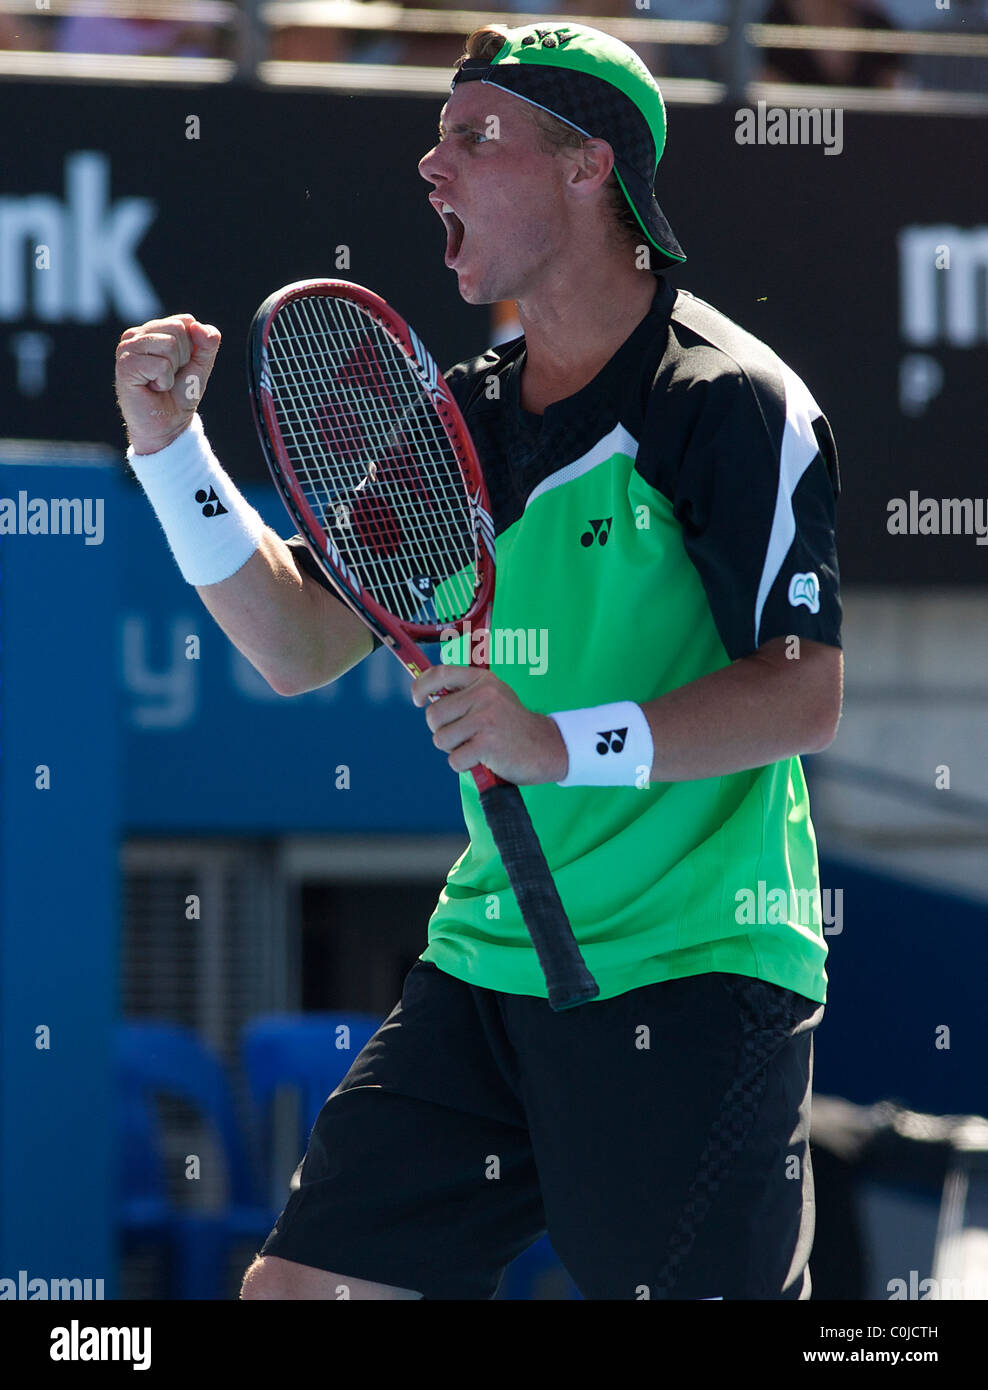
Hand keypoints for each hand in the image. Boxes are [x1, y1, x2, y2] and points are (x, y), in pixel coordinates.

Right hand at [115, 314, 220, 455]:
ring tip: (160, 382)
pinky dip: (164, 381)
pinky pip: (161, 364)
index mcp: (153, 330)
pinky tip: (152, 388)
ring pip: (170, 345)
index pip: (186, 321)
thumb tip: (199, 327)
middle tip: (169, 376)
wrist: (167, 425)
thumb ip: (207, 343)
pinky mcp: (125, 364)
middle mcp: (136, 335)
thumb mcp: (201, 365)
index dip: (192, 348)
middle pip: (178, 330)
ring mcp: (127, 348)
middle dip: (183, 358)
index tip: (181, 366)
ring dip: (173, 371)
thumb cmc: (180, 394)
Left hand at [411, 665, 567, 784]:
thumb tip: (427, 697)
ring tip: (476, 747)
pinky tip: (483, 759)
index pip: (440, 674)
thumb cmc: (513, 726)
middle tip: (463, 737)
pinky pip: (454, 759)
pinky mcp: (487, 744)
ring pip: (441, 739)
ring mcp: (486, 719)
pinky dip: (464, 765)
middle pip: (433, 715)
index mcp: (483, 680)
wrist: (547, 747)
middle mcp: (484, 695)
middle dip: (441, 731)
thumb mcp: (494, 698)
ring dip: (454, 750)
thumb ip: (465, 695)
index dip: (420, 687)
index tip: (417, 700)